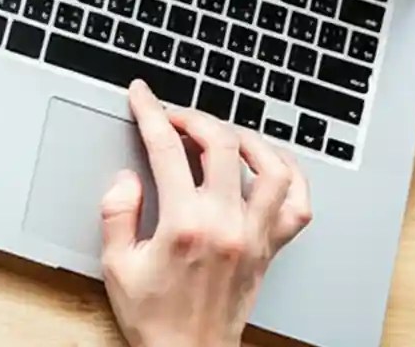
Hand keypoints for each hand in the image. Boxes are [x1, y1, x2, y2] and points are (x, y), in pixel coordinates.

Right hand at [100, 81, 311, 346]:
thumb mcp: (116, 265)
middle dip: (194, 116)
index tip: (142, 96)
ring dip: (246, 139)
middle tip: (174, 114)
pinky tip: (270, 164)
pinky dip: (289, 174)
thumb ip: (116, 213)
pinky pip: (298, 203)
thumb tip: (128, 177)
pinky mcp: (270, 249)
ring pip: (270, 166)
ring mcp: (255, 235)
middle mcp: (226, 224)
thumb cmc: (154, 318)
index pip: (167, 149)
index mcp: (184, 225)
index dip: (151, 113)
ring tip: (222, 134)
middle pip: (221, 143)